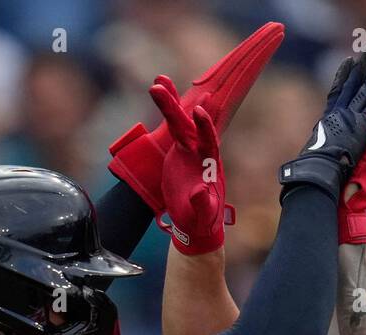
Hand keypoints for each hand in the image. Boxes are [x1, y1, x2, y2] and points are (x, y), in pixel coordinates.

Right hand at [108, 21, 283, 214]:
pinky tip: (157, 89)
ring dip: (169, 102)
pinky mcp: (179, 150)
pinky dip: (167, 108)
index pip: (209, 142)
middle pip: (188, 125)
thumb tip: (198, 191)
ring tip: (156, 83)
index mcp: (210, 164)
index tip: (198, 111)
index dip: (204, 127)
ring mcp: (190, 149)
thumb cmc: (202, 220)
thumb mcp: (203, 215)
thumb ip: (203, 204)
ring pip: (180, 121)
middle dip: (175, 107)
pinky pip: (172, 126)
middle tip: (159, 87)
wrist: (196, 221)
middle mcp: (201, 151)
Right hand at [278, 45, 365, 202]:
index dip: (343, 76)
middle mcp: (339, 114)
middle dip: (363, 66)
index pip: (337, 93)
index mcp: (327, 121)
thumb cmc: (314, 172)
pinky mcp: (364, 123)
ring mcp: (351, 116)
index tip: (349, 62)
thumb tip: (312, 156)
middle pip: (354, 84)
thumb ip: (321, 149)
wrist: (318, 171)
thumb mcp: (315, 156)